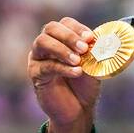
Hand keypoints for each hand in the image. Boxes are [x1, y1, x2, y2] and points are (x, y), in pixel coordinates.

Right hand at [27, 17, 101, 132]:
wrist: (79, 109)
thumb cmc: (85, 85)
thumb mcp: (93, 65)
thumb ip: (93, 52)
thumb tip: (99, 40)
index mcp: (61, 38)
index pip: (65, 23)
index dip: (77, 28)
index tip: (90, 38)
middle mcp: (46, 44)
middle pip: (50, 28)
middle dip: (69, 36)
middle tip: (84, 48)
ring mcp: (38, 58)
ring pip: (42, 42)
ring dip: (62, 49)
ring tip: (78, 60)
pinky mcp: (35, 74)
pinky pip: (46, 66)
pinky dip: (63, 67)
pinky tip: (77, 72)